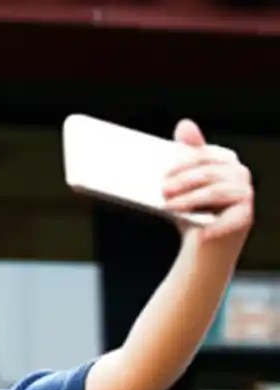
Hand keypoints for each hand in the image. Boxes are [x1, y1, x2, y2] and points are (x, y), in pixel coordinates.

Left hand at [162, 119, 253, 246]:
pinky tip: (197, 227)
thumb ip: (184, 156)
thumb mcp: (183, 183)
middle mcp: (238, 174)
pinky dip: (212, 222)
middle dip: (183, 181)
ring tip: (169, 206)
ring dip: (190, 199)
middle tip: (162, 190)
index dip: (182, 164)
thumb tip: (185, 124)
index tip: (162, 174)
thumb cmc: (193, 212)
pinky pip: (228, 216)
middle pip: (208, 172)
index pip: (203, 155)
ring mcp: (244, 193)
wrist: (203, 246)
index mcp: (224, 161)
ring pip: (215, 191)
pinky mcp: (245, 215)